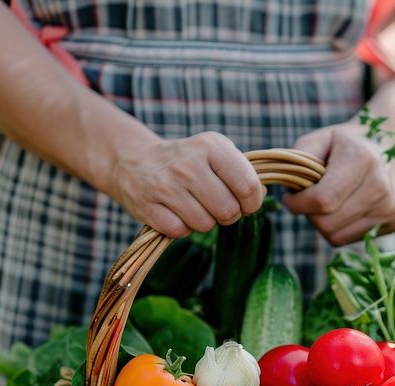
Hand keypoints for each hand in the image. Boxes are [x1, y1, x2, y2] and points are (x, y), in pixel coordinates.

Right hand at [108, 132, 264, 237]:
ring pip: (205, 224)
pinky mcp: (147, 206)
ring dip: (205, 222)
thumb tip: (260, 195)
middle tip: (217, 205)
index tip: (245, 203)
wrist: (134, 160)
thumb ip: (244, 173)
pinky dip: (183, 227)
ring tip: (194, 206)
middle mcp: (188, 163)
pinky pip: (181, 231)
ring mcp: (165, 185)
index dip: (252, 203)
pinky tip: (176, 212)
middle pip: (229, 211)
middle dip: (228, 215)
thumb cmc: (188, 161)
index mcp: (211, 146)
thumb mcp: (217, 153)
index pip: (248, 187)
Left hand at [283, 122, 394, 245]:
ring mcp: (391, 206)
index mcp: (361, 160)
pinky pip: (351, 239)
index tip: (291, 197)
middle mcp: (380, 186)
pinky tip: (347, 209)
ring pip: (336, 236)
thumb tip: (290, 186)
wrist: (390, 148)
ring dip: (324, 223)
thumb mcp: (320, 139)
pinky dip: (341, 228)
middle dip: (310, 214)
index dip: (298, 204)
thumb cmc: (346, 145)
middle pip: (327, 223)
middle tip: (312, 198)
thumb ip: (301, 157)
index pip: (322, 200)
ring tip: (330, 202)